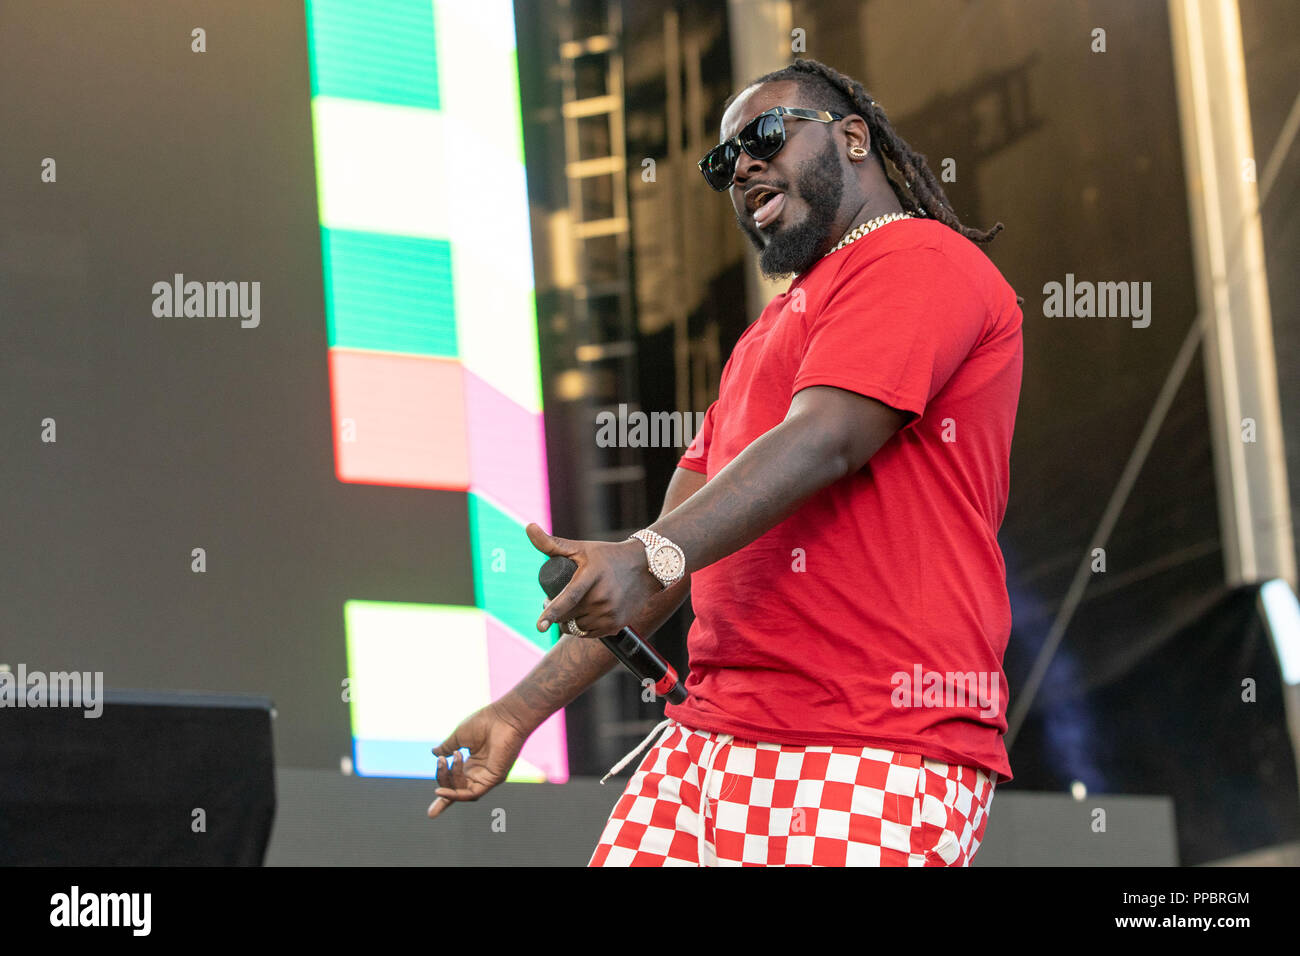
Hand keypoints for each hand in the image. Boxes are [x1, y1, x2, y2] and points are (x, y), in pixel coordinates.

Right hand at [427, 701, 530, 818]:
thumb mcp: (460, 736)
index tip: (430, 815)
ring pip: (461, 791)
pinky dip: (455, 795)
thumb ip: (447, 747)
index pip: (456, 784)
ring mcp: (487, 778)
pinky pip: (471, 793)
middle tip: (441, 762)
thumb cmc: (485, 722)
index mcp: (473, 764)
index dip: (444, 797)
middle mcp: (480, 773)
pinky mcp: (493, 780)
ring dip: (448, 779)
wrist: (504, 716)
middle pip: (455, 788)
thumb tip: (434, 753)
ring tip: (445, 761)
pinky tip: (441, 790)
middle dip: (442, 779)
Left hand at [526, 523, 660, 639]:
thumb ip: (552, 543)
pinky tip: (585, 615)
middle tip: (550, 602)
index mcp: (591, 577)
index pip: (568, 598)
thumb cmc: (607, 556)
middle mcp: (602, 597)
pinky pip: (590, 634)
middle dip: (556, 614)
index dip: (552, 612)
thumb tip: (529, 527)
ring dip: (569, 622)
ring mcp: (611, 613)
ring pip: (577, 628)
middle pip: (568, 617)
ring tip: (572, 608)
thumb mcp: (581, 548)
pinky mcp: (617, 625)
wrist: (645, 567)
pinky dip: (583, 628)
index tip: (539, 626)